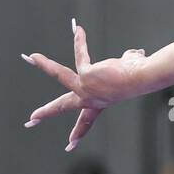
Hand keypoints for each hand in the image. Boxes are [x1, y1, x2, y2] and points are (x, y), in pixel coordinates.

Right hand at [21, 18, 148, 150]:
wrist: (143, 77)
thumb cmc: (142, 74)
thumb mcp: (131, 71)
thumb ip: (128, 62)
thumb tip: (135, 53)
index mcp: (101, 102)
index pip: (88, 119)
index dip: (79, 131)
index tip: (71, 144)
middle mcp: (91, 98)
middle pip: (64, 106)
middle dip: (45, 112)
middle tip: (30, 121)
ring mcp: (86, 87)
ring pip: (60, 75)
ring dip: (45, 64)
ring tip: (31, 56)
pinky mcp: (85, 75)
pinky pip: (81, 53)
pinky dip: (80, 40)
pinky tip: (78, 29)